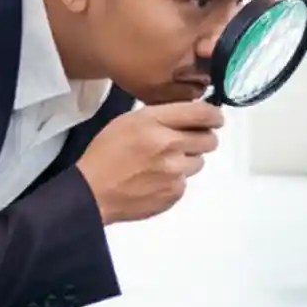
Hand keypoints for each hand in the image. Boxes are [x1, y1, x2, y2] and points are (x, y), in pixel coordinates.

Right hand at [77, 101, 223, 225]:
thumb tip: (191, 116)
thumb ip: (162, 116)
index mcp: (155, 122)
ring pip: (199, 162)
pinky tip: (155, 180)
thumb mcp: (129, 121)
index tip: (215, 119)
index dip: (214, 116)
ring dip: (187, 160)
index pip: (202, 114)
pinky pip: (185, 181)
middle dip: (202, 139)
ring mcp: (175, 172)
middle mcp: (170, 145)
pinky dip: (175, 180)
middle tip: (187, 142)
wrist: (92, 192)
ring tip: (162, 164)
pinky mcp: (175, 192)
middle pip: (209, 139)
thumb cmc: (107, 153)